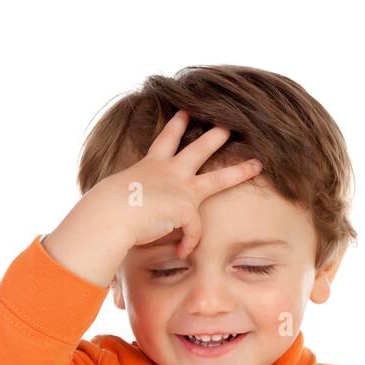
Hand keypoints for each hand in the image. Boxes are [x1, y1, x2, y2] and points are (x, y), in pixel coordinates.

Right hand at [105, 109, 261, 258]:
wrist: (110, 213)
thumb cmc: (107, 208)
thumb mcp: (120, 195)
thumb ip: (134, 200)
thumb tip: (134, 218)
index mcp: (151, 166)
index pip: (166, 141)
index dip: (176, 126)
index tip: (184, 113)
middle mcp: (170, 172)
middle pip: (200, 149)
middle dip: (217, 135)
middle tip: (230, 124)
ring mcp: (181, 187)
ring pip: (218, 178)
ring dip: (239, 171)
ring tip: (257, 165)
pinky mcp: (187, 206)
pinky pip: (194, 230)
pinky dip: (188, 242)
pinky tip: (182, 251)